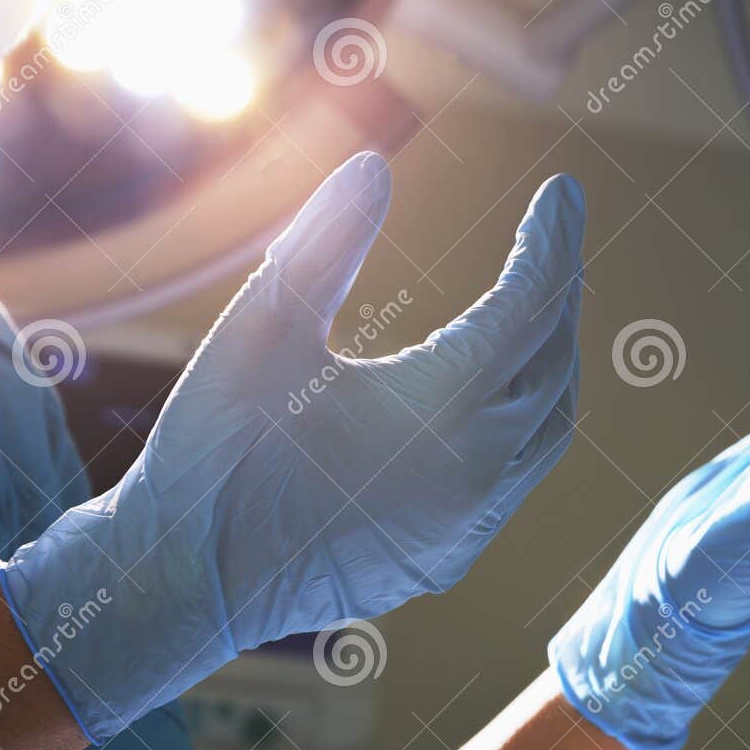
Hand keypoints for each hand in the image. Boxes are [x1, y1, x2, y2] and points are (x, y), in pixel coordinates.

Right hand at [0, 152, 585, 741]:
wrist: (186, 582)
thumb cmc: (217, 452)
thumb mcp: (262, 328)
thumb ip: (324, 244)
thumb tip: (371, 167)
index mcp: (446, 409)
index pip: (532, 305)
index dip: (552, 242)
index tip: (563, 192)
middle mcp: (479, 474)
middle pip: (555, 365)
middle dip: (559, 295)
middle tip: (552, 240)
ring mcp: (468, 526)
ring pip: (548, 431)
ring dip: (551, 363)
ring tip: (538, 309)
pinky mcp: (447, 556)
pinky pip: (515, 479)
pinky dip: (523, 423)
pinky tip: (495, 399)